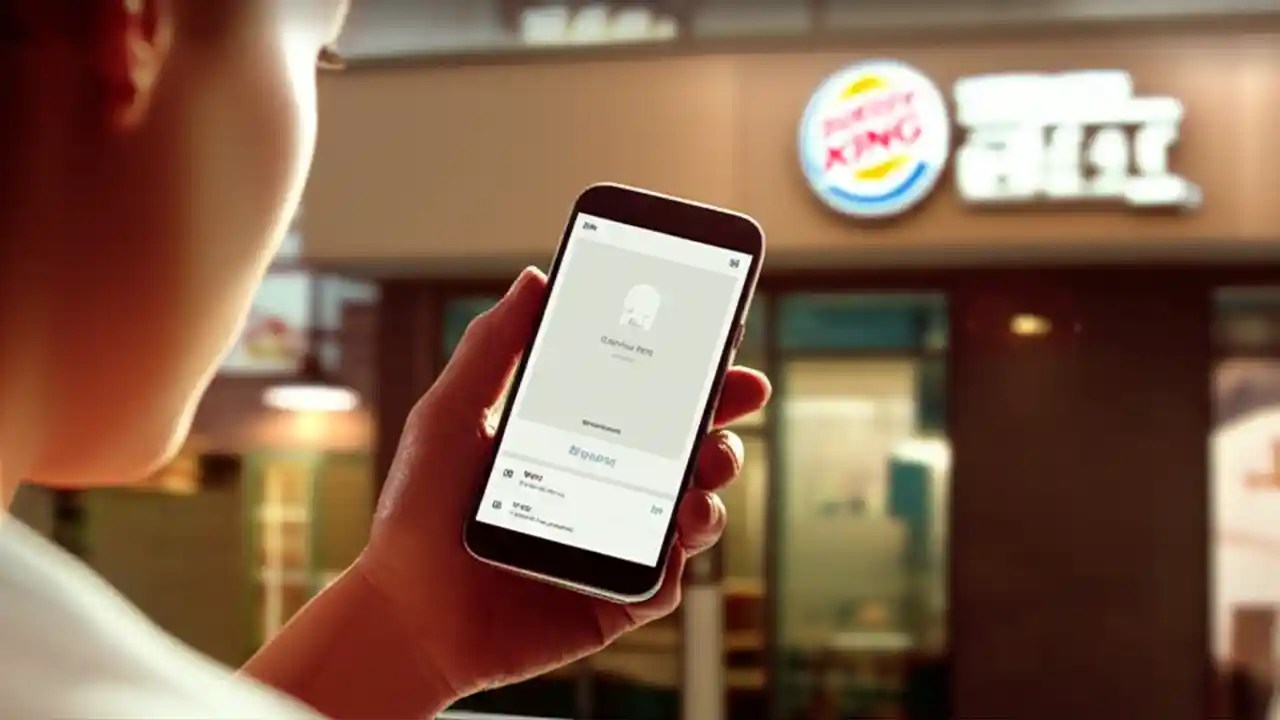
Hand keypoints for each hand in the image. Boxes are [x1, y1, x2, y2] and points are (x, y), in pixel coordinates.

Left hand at [357, 267, 770, 700]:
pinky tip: (675, 536)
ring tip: (705, 474)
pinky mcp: (613, 602)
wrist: (402, 613)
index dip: (690, 373)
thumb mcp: (450, 416)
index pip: (645, 402)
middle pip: (684, 452)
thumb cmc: (416, 514)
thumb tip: (534, 278)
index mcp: (574, 444)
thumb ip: (491, 349)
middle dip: (722, 421)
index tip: (720, 342)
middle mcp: (603, 492)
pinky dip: (678, 559)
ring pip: (691, 513)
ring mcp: (613, 548)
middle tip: (742, 395)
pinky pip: (664, 582)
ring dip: (713, 488)